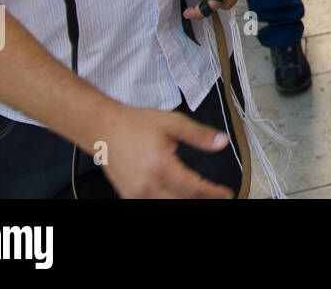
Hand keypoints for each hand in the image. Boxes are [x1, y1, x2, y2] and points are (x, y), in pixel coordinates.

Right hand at [96, 105, 235, 198]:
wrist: (104, 128)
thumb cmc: (136, 124)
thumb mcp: (173, 123)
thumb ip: (199, 135)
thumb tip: (222, 142)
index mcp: (160, 167)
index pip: (194, 188)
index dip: (213, 193)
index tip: (226, 194)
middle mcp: (147, 186)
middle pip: (182, 202)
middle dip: (202, 200)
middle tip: (217, 196)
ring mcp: (136, 194)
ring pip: (167, 206)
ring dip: (186, 202)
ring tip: (201, 196)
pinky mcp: (129, 196)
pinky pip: (153, 205)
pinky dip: (169, 201)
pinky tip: (179, 196)